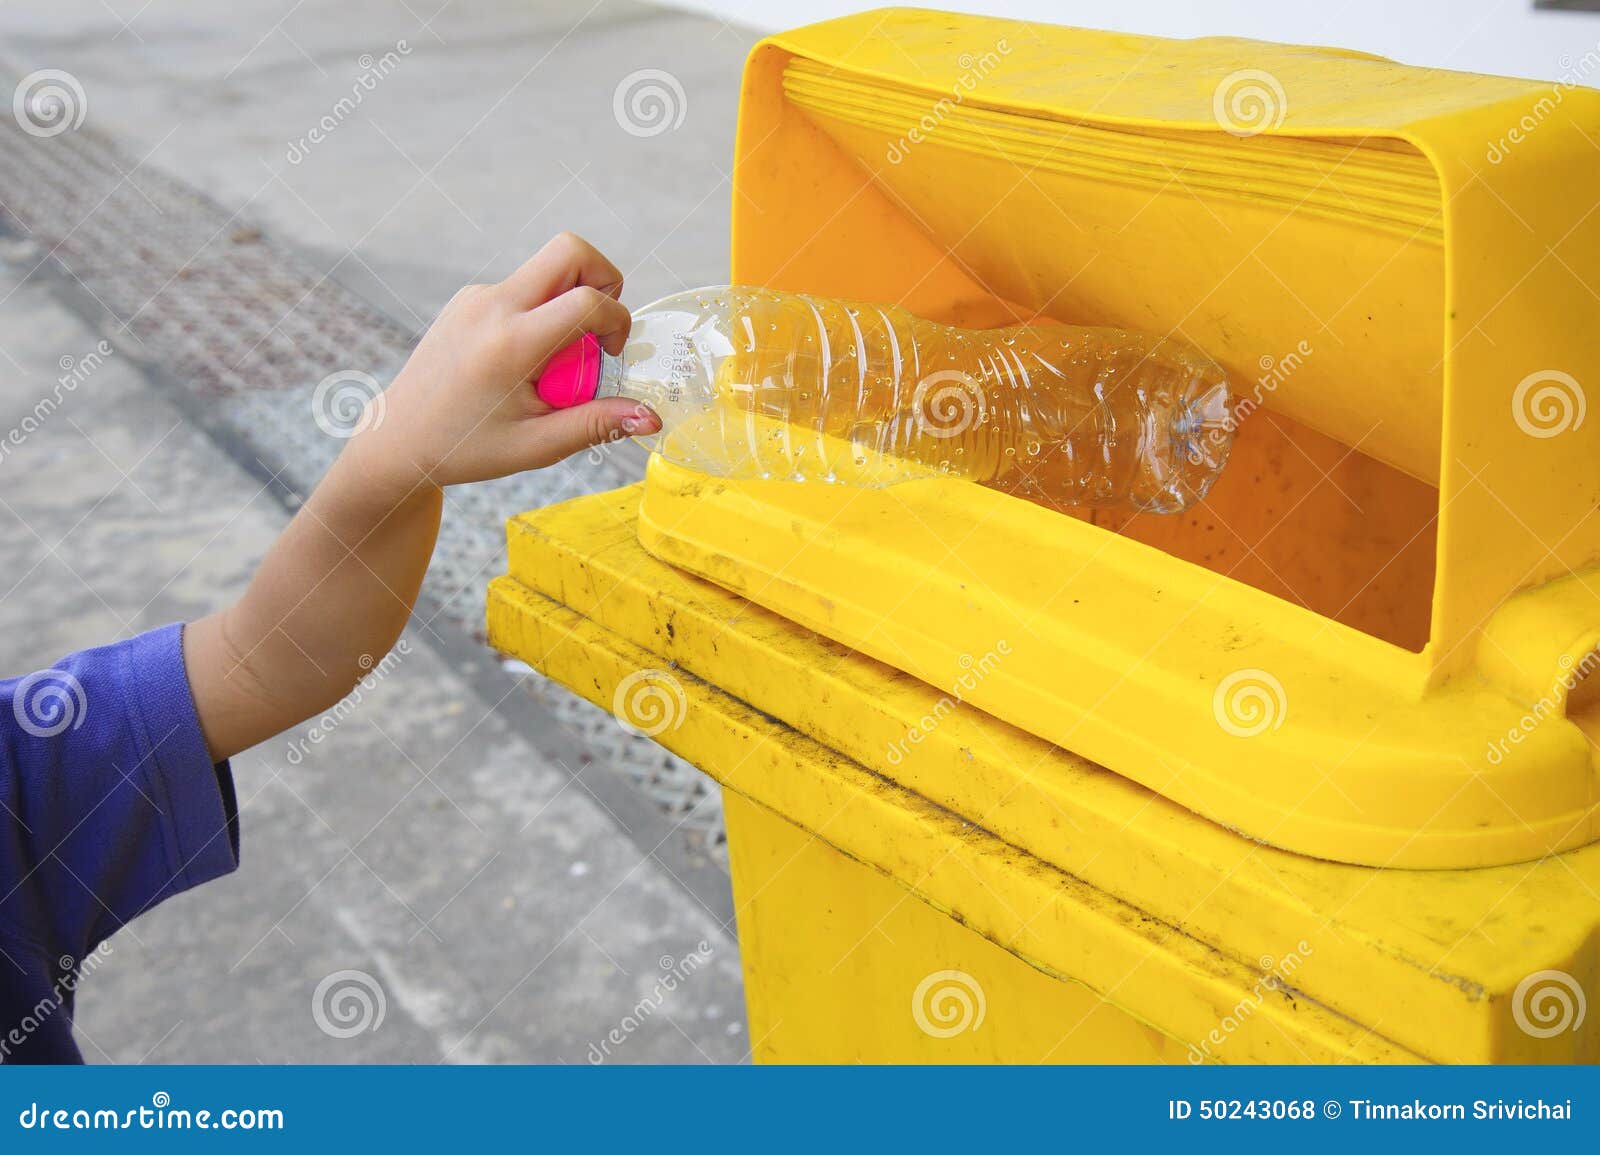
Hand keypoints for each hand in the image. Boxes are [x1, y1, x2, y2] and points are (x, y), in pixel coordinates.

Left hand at [359, 232, 660, 488]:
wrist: (398, 439)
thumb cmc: (467, 448)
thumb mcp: (537, 446)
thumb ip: (596, 425)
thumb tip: (650, 418)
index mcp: (511, 343)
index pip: (587, 301)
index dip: (617, 322)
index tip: (611, 355)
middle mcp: (492, 306)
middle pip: (569, 250)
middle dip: (604, 278)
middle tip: (600, 325)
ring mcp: (477, 296)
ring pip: (547, 269)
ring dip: (570, 302)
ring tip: (554, 363)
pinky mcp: (469, 298)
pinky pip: (524, 289)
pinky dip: (542, 314)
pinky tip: (525, 363)